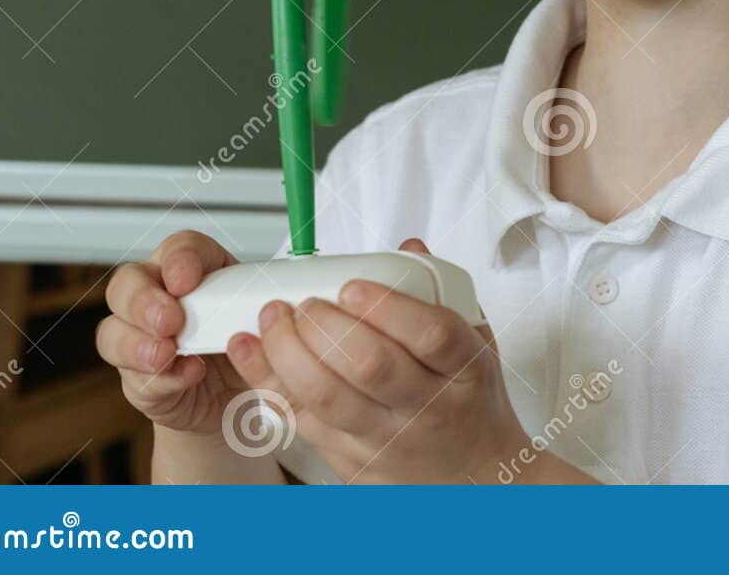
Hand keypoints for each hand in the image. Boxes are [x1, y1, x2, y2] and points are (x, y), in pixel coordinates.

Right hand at [97, 230, 252, 437]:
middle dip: (143, 300)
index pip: (179, 248)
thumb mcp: (264, 318)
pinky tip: (184, 376)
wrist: (242, 393)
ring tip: (166, 354)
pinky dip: (157, 377)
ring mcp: (140, 338)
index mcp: (196, 270)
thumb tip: (276, 305)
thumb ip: (262, 308)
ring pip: (112, 331)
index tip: (185, 281)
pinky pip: (131, 376)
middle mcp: (159, 297)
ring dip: (136, 343)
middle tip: (170, 320)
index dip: (179, 260)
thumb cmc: (251, 344)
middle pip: (128, 282)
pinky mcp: (137, 379)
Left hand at [223, 238, 530, 482]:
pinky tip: (251, 352)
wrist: (473, 479)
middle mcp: (427, 408)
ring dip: (288, 352)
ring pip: (327, 397)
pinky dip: (269, 383)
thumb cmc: (471, 404)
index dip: (389, 307)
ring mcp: (387, 440)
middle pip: (371, 366)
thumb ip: (441, 297)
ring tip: (272, 319)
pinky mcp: (352, 461)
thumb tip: (408, 249)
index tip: (353, 285)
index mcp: (465, 370)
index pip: (432, 336)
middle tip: (304, 302)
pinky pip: (303, 421)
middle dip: (325, 326)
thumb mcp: (478, 346)